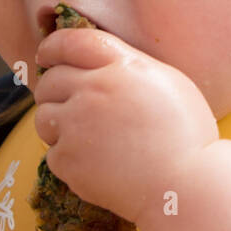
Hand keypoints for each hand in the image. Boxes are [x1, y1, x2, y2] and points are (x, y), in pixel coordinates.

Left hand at [33, 27, 219, 225]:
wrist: (183, 187)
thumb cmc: (186, 136)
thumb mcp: (169, 83)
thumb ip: (130, 66)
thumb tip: (100, 63)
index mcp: (122, 67)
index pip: (72, 42)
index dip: (53, 46)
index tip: (47, 54)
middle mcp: (94, 90)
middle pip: (50, 80)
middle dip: (53, 90)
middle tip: (68, 105)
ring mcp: (77, 125)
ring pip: (43, 116)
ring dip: (56, 124)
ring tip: (84, 138)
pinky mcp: (68, 159)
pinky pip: (52, 152)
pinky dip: (68, 158)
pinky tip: (95, 164)